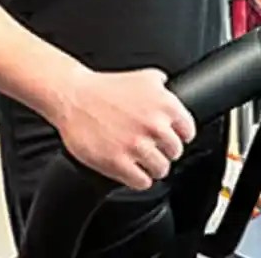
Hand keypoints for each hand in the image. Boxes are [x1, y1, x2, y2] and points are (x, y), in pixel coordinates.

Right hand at [54, 68, 195, 191]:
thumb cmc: (103, 88)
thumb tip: (170, 87)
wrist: (73, 97)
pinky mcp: (118, 162)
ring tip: (141, 162)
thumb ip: (160, 85)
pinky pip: (142, 182)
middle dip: (163, 152)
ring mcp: (136, 145)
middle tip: (151, 149)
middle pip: (175, 153)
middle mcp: (154, 125)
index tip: (169, 139)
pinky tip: (131, 170)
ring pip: (161, 170)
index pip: (188, 132)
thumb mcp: (141, 77)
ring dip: (152, 168)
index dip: (178, 136)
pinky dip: (138, 179)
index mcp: (164, 104)